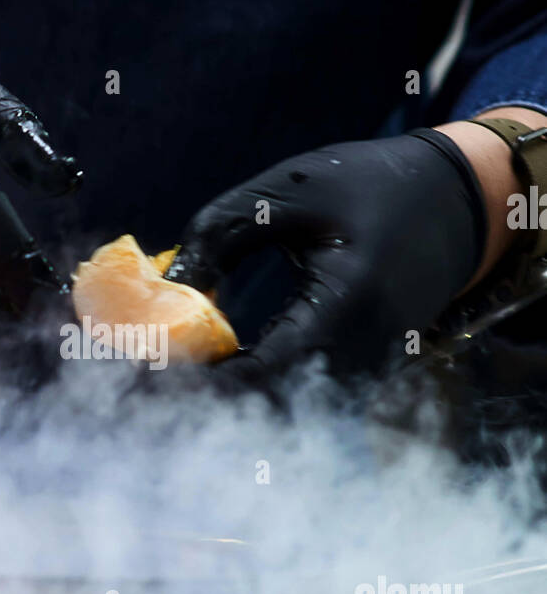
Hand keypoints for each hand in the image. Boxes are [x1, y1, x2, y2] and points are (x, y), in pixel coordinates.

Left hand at [165, 129, 489, 381]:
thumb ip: (218, 237)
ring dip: (223, 396)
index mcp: (348, 303)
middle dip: (200, 397)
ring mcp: (369, 371)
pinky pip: (300, 396)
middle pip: (267, 404)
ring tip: (165, 371)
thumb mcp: (285, 192)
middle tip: (139, 377)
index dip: (197, 381)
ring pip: (282, 408)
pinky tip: (211, 366)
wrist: (455, 203)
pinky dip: (252, 387)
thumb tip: (160, 289)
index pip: (261, 372)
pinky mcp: (365, 375)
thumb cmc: (369, 186)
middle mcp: (363, 352)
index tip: (142, 368)